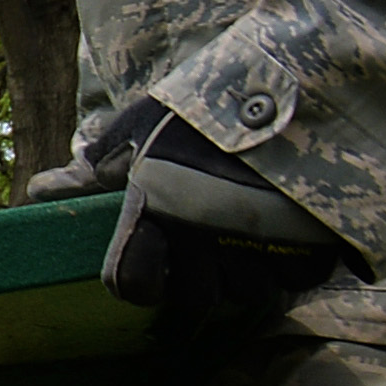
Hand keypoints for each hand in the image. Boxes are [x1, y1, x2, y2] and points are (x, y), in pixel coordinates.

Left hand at [98, 106, 352, 319]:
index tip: (157, 264)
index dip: (141, 281)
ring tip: (259, 231)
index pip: (131, 284)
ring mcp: (257, 246)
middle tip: (216, 244)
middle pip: (197, 298)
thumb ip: (111, 154)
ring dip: (252, 271)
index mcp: (155, 211)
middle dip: (204, 279)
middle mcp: (201, 239)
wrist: (297, 88)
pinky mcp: (312, 245)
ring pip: (251, 292)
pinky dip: (299, 261)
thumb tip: (74, 176)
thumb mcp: (148, 119)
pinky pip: (301, 277)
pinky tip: (297, 228)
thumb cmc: (212, 103)